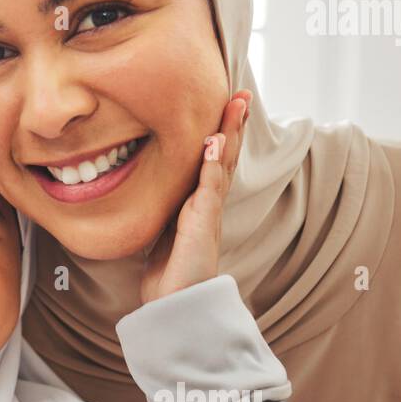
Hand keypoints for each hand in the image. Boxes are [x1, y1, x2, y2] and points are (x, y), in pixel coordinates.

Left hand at [140, 91, 251, 304]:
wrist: (175, 307)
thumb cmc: (169, 273)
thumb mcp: (165, 233)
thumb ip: (168, 212)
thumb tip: (157, 193)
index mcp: (198, 204)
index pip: (213, 161)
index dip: (221, 134)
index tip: (227, 105)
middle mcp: (207, 205)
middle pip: (224, 156)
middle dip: (233, 125)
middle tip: (243, 94)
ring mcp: (207, 214)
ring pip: (222, 166)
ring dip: (229, 134)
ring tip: (236, 106)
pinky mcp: (201, 225)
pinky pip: (208, 190)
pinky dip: (212, 166)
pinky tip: (215, 144)